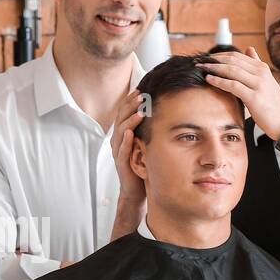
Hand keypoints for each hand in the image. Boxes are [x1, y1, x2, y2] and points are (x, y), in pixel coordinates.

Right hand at [109, 89, 147, 204]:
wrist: (136, 190)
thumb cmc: (143, 164)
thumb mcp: (146, 142)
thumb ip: (148, 128)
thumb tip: (161, 110)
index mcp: (123, 134)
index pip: (124, 112)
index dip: (131, 100)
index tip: (141, 88)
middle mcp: (118, 141)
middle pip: (121, 118)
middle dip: (130, 105)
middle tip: (141, 94)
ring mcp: (118, 152)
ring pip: (121, 132)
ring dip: (130, 120)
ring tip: (140, 109)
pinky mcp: (122, 164)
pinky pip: (122, 151)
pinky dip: (126, 141)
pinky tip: (131, 133)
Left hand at [197, 47, 279, 140]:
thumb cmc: (272, 104)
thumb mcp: (266, 81)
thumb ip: (256, 65)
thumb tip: (249, 48)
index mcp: (262, 68)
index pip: (237, 56)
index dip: (219, 55)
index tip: (205, 58)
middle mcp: (261, 73)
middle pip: (232, 60)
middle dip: (213, 60)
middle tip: (198, 62)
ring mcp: (259, 84)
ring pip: (232, 70)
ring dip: (213, 68)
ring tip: (200, 68)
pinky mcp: (255, 97)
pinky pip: (233, 85)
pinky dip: (219, 81)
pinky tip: (209, 79)